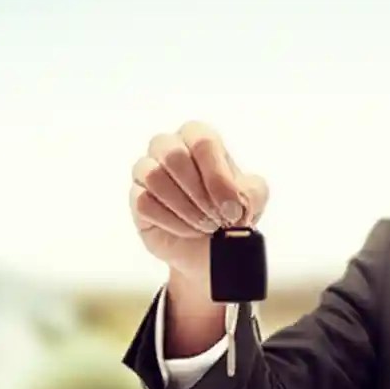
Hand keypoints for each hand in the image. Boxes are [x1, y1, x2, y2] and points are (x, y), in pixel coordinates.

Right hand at [129, 121, 268, 290]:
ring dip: (185, 208)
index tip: (231, 209)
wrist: (208, 249)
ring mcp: (147, 171)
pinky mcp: (136, 197)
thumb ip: (252, 191)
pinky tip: (186, 230)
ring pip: (154, 177)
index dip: (217, 177)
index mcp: (199, 138)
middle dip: (198, 192)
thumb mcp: (253, 201)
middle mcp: (169, 148)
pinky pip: (144, 202)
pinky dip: (170, 221)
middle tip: (216, 218)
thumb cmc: (228, 215)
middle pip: (173, 154)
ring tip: (203, 225)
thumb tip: (234, 200)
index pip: (203, 141)